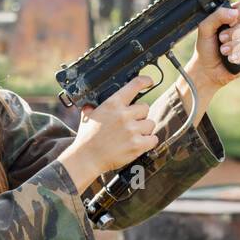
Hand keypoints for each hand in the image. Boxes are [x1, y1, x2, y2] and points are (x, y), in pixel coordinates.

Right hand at [57, 73, 158, 192]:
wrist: (86, 158)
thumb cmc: (86, 138)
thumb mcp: (87, 116)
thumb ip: (94, 107)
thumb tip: (93, 103)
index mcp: (112, 104)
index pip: (134, 85)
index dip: (145, 81)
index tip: (149, 82)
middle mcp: (124, 115)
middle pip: (145, 107)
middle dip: (140, 115)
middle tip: (131, 123)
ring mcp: (132, 130)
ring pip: (150, 124)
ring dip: (144, 129)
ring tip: (133, 135)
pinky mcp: (137, 145)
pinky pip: (153, 139)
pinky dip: (148, 141)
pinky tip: (139, 143)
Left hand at [186, 0, 239, 98]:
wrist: (206, 69)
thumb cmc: (206, 47)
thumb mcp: (205, 29)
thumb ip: (217, 16)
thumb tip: (235, 13)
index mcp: (235, 17)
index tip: (230, 22)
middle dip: (233, 35)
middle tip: (221, 40)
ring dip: (235, 47)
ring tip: (224, 51)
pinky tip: (231, 59)